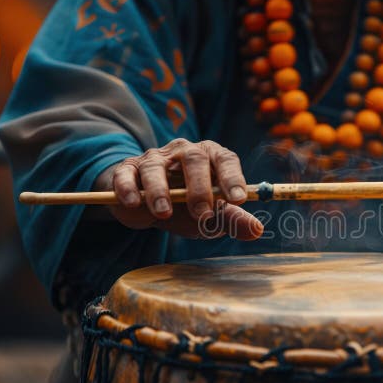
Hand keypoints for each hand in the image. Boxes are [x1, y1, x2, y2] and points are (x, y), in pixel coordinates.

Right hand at [95, 138, 263, 239]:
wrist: (147, 206)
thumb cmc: (187, 207)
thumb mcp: (211, 215)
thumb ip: (232, 220)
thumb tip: (257, 230)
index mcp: (210, 157)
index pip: (225, 159)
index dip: (232, 177)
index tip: (238, 200)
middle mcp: (183, 151)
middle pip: (193, 158)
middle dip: (198, 187)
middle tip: (202, 213)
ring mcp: (154, 158)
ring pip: (156, 166)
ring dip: (160, 190)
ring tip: (164, 213)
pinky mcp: (127, 169)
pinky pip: (126, 175)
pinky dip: (128, 188)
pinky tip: (133, 203)